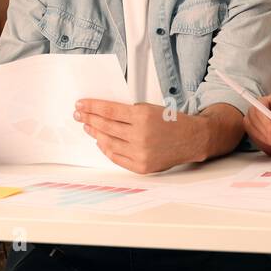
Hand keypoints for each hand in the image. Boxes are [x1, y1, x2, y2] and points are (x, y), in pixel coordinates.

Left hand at [75, 100, 201, 173]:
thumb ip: (127, 111)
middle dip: (89, 118)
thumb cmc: (171, 122)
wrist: (191, 139)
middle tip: (79, 115)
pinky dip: (106, 149)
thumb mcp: (150, 108)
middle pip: (106, 126)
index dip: (92, 107)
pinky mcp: (141, 166)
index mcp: (142, 116)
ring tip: (88, 126)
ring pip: (108, 142)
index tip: (81, 104)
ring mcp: (140, 153)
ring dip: (95, 133)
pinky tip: (100, 141)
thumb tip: (102, 112)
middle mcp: (140, 135)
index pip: (109, 110)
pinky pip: (116, 157)